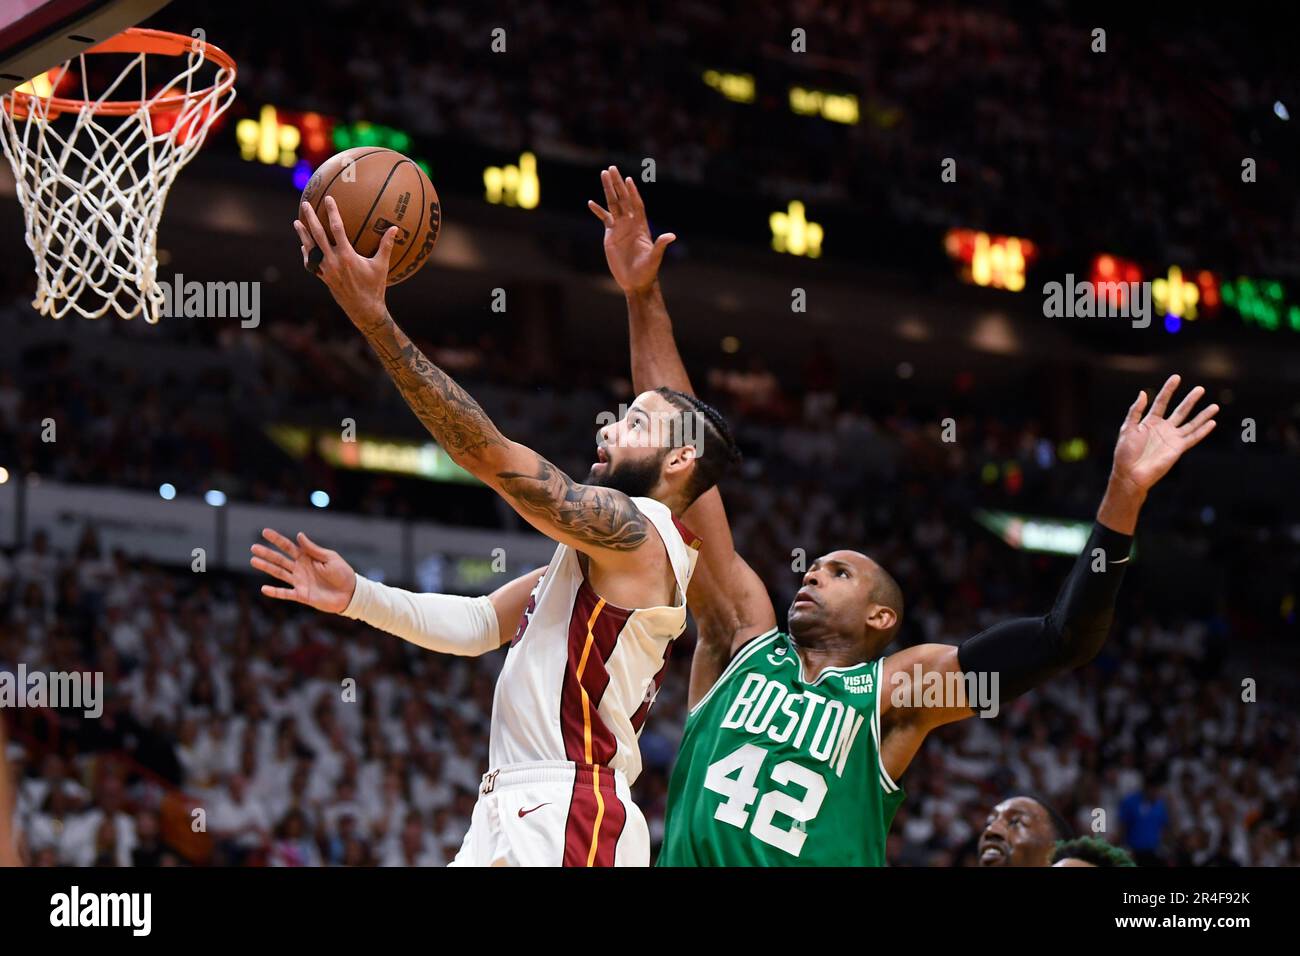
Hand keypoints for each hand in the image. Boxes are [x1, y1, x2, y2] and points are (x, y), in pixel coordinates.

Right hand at [251, 528, 356, 613]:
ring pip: (279, 573)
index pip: (289, 546)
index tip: (265, 532)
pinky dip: (275, 592)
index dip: (277, 539)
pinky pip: (286, 594)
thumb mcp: (330, 558)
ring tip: (254, 561)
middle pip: (280, 559)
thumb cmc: (342, 573)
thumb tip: (298, 535)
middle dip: (267, 553)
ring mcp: (300, 582)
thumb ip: (313, 549)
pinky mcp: (302, 595)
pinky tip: (264, 589)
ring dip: (267, 567)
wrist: (350, 593)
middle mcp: (300, 568)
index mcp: (307, 557)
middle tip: (253, 547)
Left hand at [294, 196, 397, 329]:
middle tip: (305, 205)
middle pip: (318, 235)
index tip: (329, 199)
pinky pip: (311, 263)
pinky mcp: (323, 278)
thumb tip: (395, 229)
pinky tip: (304, 246)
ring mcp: (326, 270)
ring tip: (296, 223)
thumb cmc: (375, 287)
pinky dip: (307, 253)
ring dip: (303, 235)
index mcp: (347, 256)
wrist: (363, 310)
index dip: (332, 213)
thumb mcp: (382, 266)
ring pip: (310, 249)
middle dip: (310, 219)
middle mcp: (333, 261)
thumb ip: (386, 246)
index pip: (337, 229)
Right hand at [588, 165, 674, 293]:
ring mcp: (620, 228)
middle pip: (623, 199)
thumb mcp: (655, 258)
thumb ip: (660, 245)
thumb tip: (672, 236)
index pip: (636, 204)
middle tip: (611, 168)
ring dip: (608, 190)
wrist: (636, 282)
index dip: (633, 192)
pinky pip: (604, 219)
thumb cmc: (647, 271)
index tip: (628, 179)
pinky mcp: (611, 236)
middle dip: (617, 184)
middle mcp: (630, 224)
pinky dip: (598, 211)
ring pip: (613, 205)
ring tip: (602, 175)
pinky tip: (591, 202)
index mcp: (641, 226)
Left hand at [1110, 374, 1217, 493]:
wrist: (1130, 473)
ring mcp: (1172, 438)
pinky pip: (1193, 437)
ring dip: (1203, 415)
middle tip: (1201, 389)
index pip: (1162, 402)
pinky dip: (1203, 430)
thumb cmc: (1125, 452)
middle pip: (1180, 410)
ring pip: (1191, 423)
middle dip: (1190, 400)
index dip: (1169, 390)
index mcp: (1149, 421)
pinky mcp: (1178, 448)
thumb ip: (1136, 411)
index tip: (1177, 377)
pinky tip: (1212, 423)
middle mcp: (1163, 428)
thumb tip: (1143, 393)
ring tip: (1214, 406)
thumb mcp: (1128, 428)